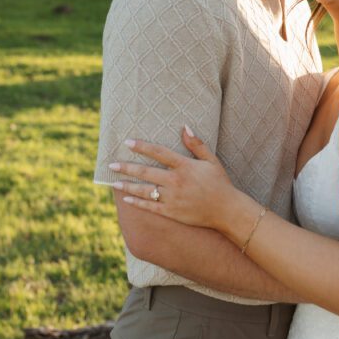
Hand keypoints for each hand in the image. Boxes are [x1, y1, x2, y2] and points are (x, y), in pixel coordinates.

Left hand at [110, 127, 236, 228]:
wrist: (226, 210)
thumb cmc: (220, 183)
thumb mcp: (211, 160)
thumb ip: (197, 144)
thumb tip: (185, 127)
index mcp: (185, 166)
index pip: (159, 153)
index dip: (142, 146)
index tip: (128, 142)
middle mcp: (176, 181)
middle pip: (146, 172)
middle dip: (127, 167)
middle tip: (112, 164)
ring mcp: (172, 198)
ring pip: (144, 190)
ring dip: (127, 185)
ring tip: (113, 182)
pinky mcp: (171, 212)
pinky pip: (150, 207)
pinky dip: (137, 203)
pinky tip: (125, 199)